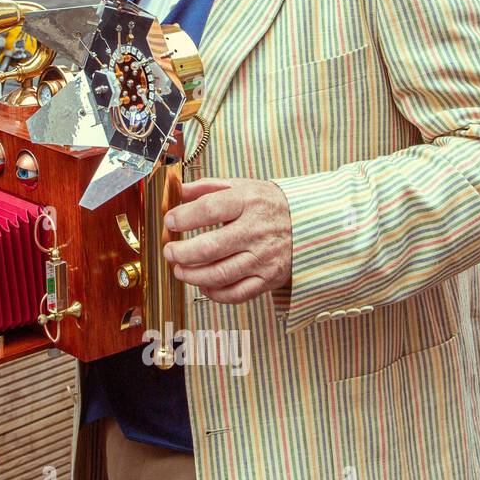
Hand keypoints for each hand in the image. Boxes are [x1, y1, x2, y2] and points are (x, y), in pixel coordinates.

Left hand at [161, 178, 291, 303]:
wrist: (310, 223)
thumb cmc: (269, 204)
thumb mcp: (242, 186)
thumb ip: (207, 188)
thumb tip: (178, 191)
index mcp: (248, 202)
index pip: (208, 210)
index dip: (183, 218)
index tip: (170, 221)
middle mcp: (256, 231)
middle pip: (209, 247)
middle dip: (181, 253)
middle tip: (169, 252)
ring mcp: (264, 257)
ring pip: (219, 274)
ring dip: (192, 275)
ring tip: (179, 270)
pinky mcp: (269, 278)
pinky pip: (236, 293)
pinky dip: (214, 293)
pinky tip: (203, 284)